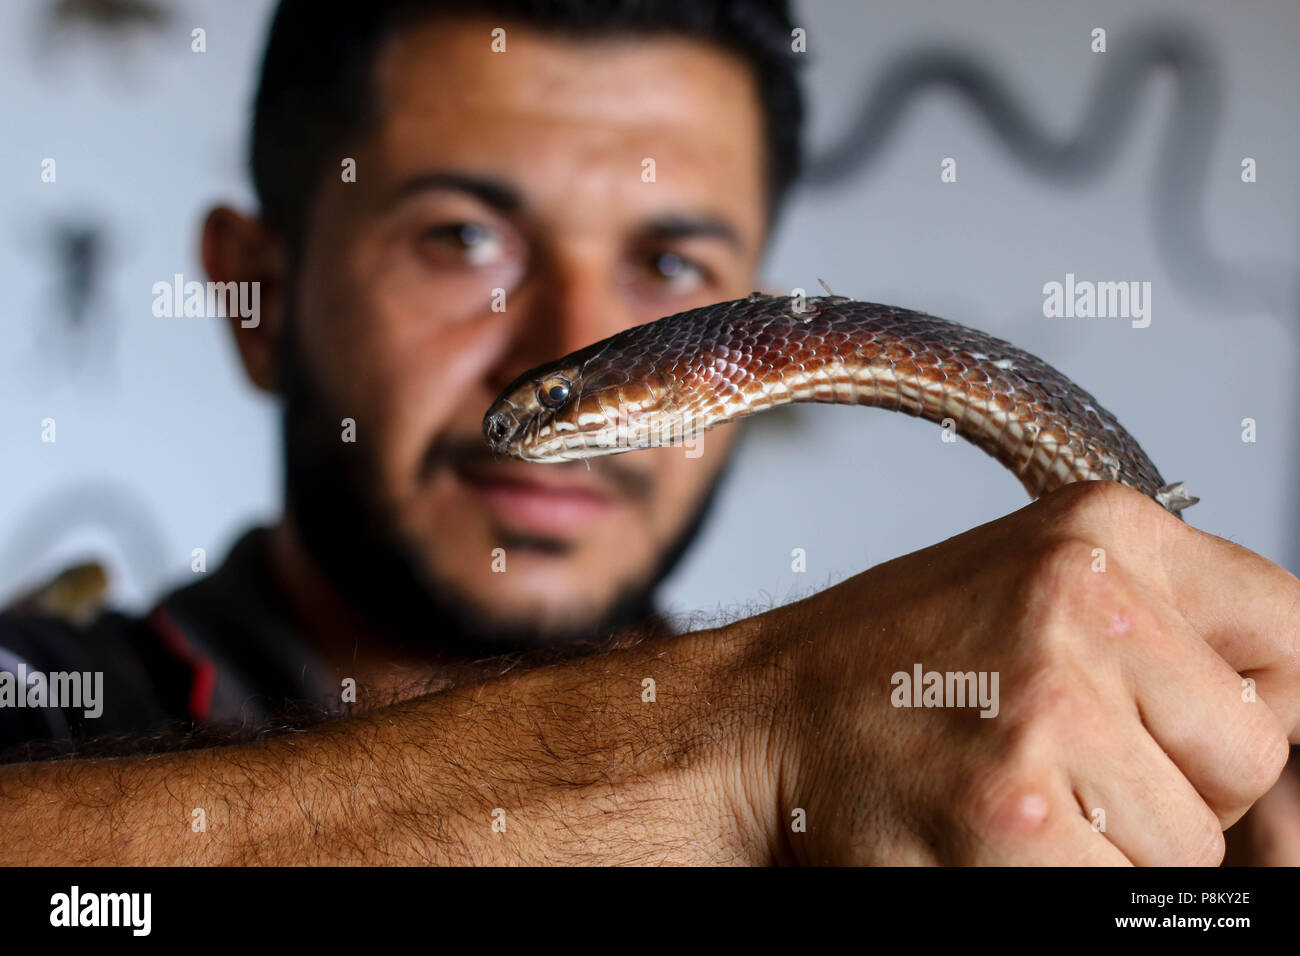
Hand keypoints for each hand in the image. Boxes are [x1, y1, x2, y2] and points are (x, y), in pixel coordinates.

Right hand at [734, 481, 1298, 864]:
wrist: (761, 726)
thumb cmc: (890, 668)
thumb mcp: (1033, 589)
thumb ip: (1162, 630)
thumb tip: (1284, 735)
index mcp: (1102, 530)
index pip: (1293, 635)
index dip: (1261, 716)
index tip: (1206, 754)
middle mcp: (1083, 600)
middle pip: (1252, 753)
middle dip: (1181, 791)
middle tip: (1070, 770)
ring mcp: (1049, 707)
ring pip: (1193, 845)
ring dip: (1117, 848)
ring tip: (1017, 799)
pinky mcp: (1019, 816)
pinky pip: (1122, 896)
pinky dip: (1068, 885)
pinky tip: (993, 842)